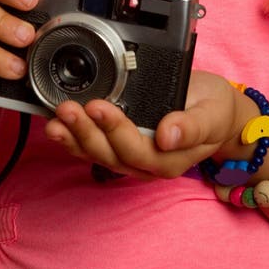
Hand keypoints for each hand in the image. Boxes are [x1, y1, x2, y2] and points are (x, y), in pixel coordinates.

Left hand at [44, 71, 238, 178]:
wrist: (214, 112)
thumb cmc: (214, 110)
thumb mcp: (212, 113)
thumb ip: (192, 126)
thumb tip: (168, 135)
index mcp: (169, 158)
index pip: (136, 148)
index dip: (114, 129)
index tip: (98, 105)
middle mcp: (146, 163)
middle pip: (110, 153)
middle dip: (85, 131)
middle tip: (67, 109)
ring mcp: (131, 157)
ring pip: (97, 153)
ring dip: (73, 137)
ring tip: (54, 120)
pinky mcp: (120, 146)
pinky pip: (93, 148)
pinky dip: (73, 138)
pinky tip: (56, 127)